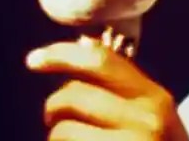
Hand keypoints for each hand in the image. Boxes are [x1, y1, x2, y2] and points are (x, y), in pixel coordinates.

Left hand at [26, 39, 188, 140]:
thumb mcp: (150, 116)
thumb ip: (119, 89)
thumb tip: (74, 55)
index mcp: (154, 98)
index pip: (100, 62)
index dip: (61, 55)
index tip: (33, 60)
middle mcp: (146, 121)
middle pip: (73, 97)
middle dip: (53, 108)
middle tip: (54, 119)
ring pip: (64, 132)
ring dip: (56, 139)